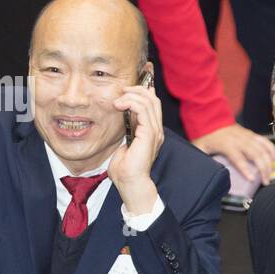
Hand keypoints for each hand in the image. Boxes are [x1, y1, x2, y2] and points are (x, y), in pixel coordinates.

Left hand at [109, 82, 162, 213]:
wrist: (130, 184)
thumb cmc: (125, 170)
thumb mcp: (123, 146)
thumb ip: (126, 134)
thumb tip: (122, 124)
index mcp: (152, 132)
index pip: (153, 105)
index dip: (142, 92)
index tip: (126, 89)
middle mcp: (156, 130)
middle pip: (153, 99)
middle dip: (138, 90)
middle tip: (122, 90)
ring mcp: (154, 132)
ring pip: (148, 102)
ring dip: (131, 96)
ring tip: (118, 100)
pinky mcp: (149, 134)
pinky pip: (143, 110)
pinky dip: (131, 103)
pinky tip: (120, 106)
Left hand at [194, 124, 274, 184]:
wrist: (211, 119)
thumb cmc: (207, 135)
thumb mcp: (201, 149)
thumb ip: (204, 161)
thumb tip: (206, 173)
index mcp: (227, 144)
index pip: (238, 158)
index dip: (245, 169)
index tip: (252, 179)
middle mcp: (240, 140)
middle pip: (256, 155)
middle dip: (263, 169)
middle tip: (265, 181)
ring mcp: (247, 136)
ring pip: (263, 149)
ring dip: (269, 162)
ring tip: (271, 174)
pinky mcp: (251, 134)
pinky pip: (265, 141)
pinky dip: (272, 150)